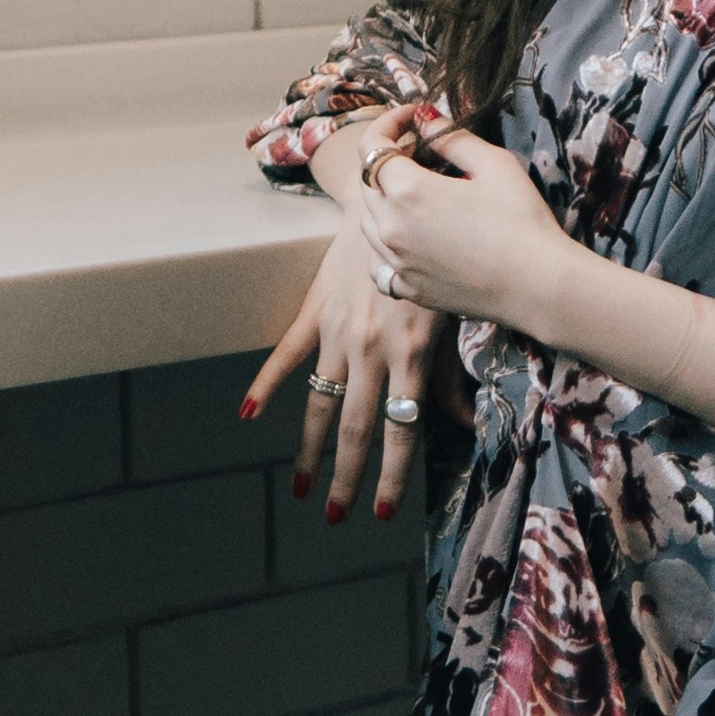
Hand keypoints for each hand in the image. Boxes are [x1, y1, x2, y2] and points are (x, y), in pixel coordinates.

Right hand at [245, 218, 443, 523]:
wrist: (394, 196)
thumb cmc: (439, 254)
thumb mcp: (455, 312)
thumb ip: (453, 372)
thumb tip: (464, 424)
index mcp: (410, 352)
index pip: (401, 428)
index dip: (392, 474)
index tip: (383, 513)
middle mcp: (370, 348)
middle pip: (354, 427)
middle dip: (346, 477)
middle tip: (338, 519)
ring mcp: (338, 331)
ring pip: (319, 403)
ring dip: (309, 450)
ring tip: (302, 490)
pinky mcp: (315, 311)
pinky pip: (287, 354)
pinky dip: (266, 384)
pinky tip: (250, 415)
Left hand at [364, 127, 580, 337]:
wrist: (537, 286)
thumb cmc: (521, 221)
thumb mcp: (493, 163)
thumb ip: (451, 137)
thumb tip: (424, 119)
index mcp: (407, 190)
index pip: (372, 145)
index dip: (388, 123)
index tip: (411, 117)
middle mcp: (391, 227)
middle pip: (368, 182)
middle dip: (388, 160)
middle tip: (423, 153)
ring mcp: (397, 262)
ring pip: (369, 222)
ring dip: (384, 201)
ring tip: (418, 194)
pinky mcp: (409, 288)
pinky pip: (379, 261)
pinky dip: (386, 243)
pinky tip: (412, 238)